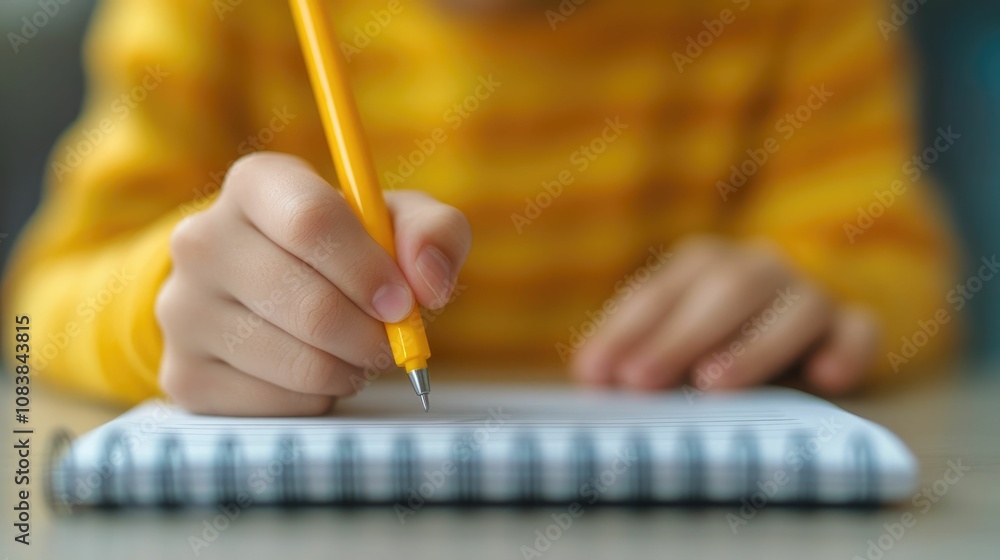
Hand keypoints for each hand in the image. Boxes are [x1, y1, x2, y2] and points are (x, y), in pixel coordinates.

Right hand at [155, 153, 470, 415]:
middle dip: (368, 334)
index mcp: (257, 184)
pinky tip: (315, 372)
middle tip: (389, 341)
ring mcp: (182, 309)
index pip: (312, 221)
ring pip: (294, 360)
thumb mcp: (397, 224)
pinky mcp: (182, 373)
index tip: (403, 302)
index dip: (369, 269)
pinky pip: (274, 402)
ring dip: (347, 368)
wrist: (268, 295)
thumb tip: (429, 282)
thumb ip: (433, 232)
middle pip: (306, 301)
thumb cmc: (346, 251)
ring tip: (353, 352)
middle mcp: (202, 240)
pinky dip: (315, 397)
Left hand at [571, 236, 879, 395]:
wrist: (798, 324)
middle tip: (641, 381)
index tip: (597, 372)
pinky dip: (848, 349)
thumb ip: (636, 350)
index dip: (625, 330)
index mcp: (703, 264)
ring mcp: (808, 294)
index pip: (660, 291)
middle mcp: (758, 268)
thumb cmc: (716, 340)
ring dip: (753, 347)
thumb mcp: (672, 341)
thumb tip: (594, 374)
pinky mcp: (851, 325)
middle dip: (678, 338)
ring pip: (794, 308)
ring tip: (713, 384)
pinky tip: (827, 378)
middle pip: (724, 291)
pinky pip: (859, 329)